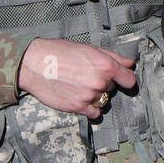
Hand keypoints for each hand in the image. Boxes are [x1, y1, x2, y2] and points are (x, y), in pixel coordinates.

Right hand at [16, 37, 136, 118]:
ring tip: (79, 85)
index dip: (126, 79)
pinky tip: (80, 98)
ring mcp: (89, 96)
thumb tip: (130, 63)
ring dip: (95, 95)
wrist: (34, 63)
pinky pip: (94, 113)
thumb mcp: (89, 49)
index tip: (123, 80)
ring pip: (102, 100)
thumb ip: (113, 57)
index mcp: (106, 66)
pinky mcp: (78, 107)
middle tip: (86, 76)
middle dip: (104, 83)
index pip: (129, 79)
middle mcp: (100, 82)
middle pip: (112, 88)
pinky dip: (90, 108)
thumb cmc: (60, 52)